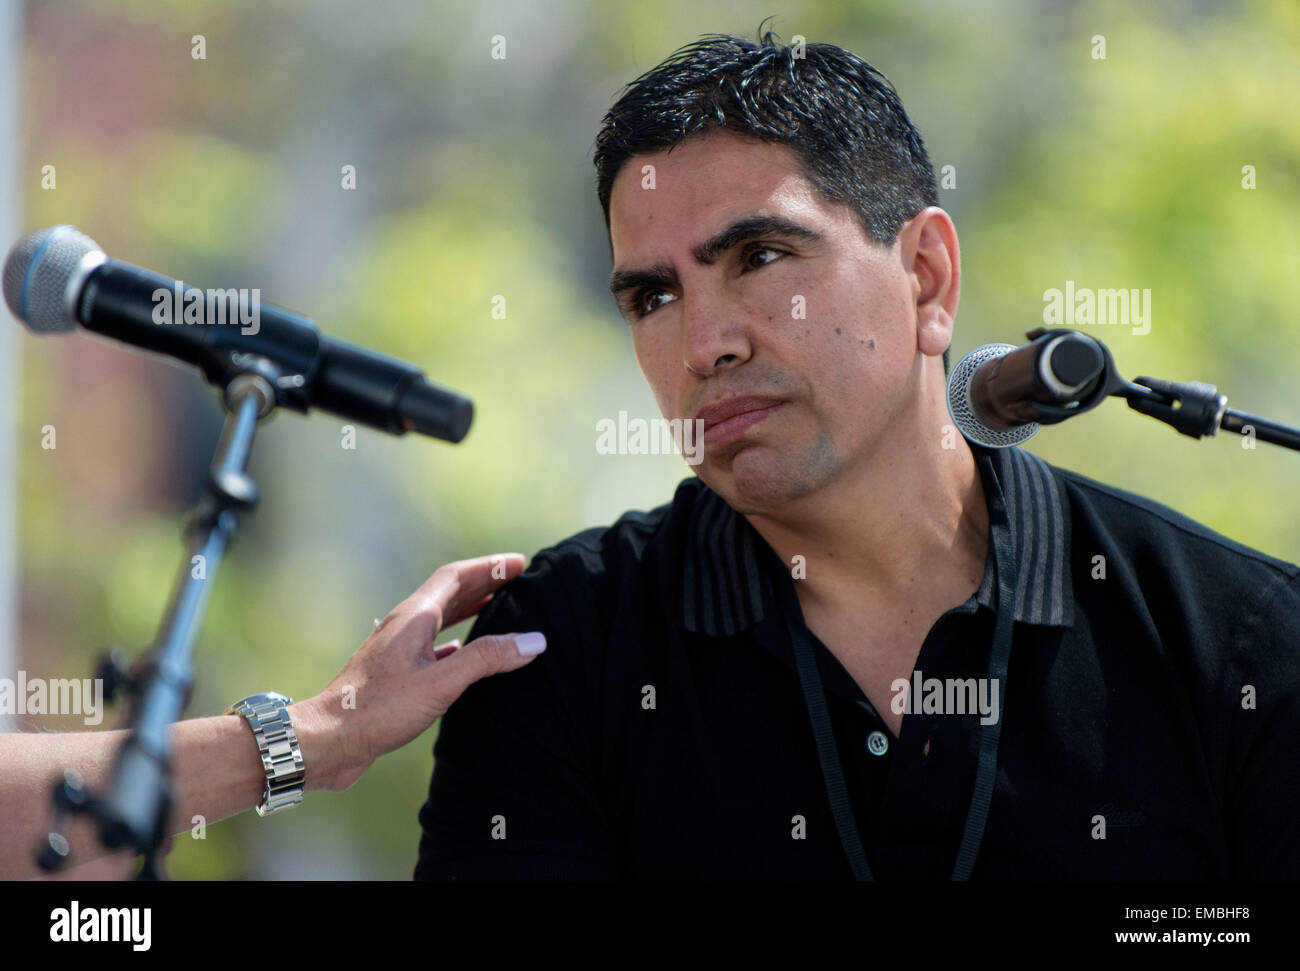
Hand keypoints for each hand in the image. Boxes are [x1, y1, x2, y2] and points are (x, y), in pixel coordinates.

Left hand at [288, 553, 544, 790]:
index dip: (488, 567)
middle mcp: (404, 626)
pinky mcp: (393, 674)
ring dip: (470, 610)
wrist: (328, 740)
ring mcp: (396, 650)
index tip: (518, 563)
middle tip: (516, 580)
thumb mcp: (441, 683)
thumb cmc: (379, 709)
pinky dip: (455, 643)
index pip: (456, 576)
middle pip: (449, 593)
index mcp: (414, 618)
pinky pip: (432, 647)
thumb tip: (533, 639)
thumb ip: (486, 659)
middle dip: (483, 583)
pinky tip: (465, 654)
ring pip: (440, 620)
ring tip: (499, 609)